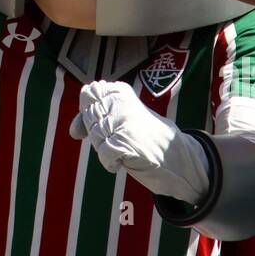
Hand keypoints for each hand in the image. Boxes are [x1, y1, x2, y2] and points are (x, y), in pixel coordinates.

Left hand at [69, 80, 209, 203]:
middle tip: (123, 139)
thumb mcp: (125, 119)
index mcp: (121, 92)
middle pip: (89, 118)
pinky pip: (103, 154)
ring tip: (128, 148)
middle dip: (99, 134)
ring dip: (107, 149)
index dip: (91, 112)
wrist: (181, 160)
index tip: (110, 122)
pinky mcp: (125, 143)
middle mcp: (121, 103)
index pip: (88, 93)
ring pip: (95, 137)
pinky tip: (126, 161)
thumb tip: (72, 131)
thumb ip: (99, 118)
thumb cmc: (150, 139)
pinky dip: (111, 163)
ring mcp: (123, 122)